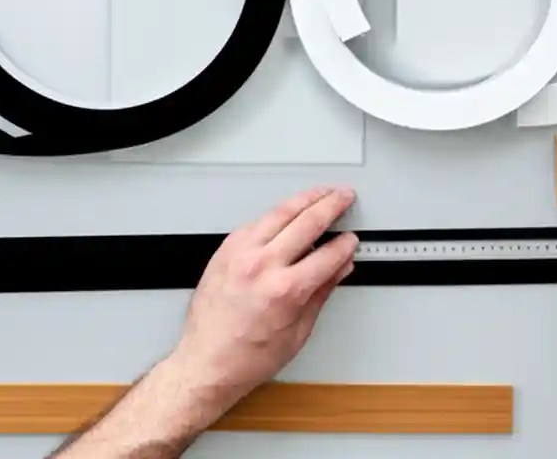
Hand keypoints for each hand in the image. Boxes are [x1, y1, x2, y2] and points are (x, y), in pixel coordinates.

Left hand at [48, 188, 358, 457]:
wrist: (206, 363)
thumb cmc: (246, 357)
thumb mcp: (298, 331)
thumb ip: (321, 293)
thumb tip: (338, 269)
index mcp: (285, 291)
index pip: (327, 254)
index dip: (345, 245)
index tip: (351, 241)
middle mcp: (261, 267)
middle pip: (306, 222)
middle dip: (331, 206)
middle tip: (343, 197)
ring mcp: (240, 255)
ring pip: (279, 212)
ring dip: (304, 198)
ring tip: (321, 193)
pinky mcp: (225, 251)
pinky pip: (255, 222)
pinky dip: (275, 213)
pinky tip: (287, 210)